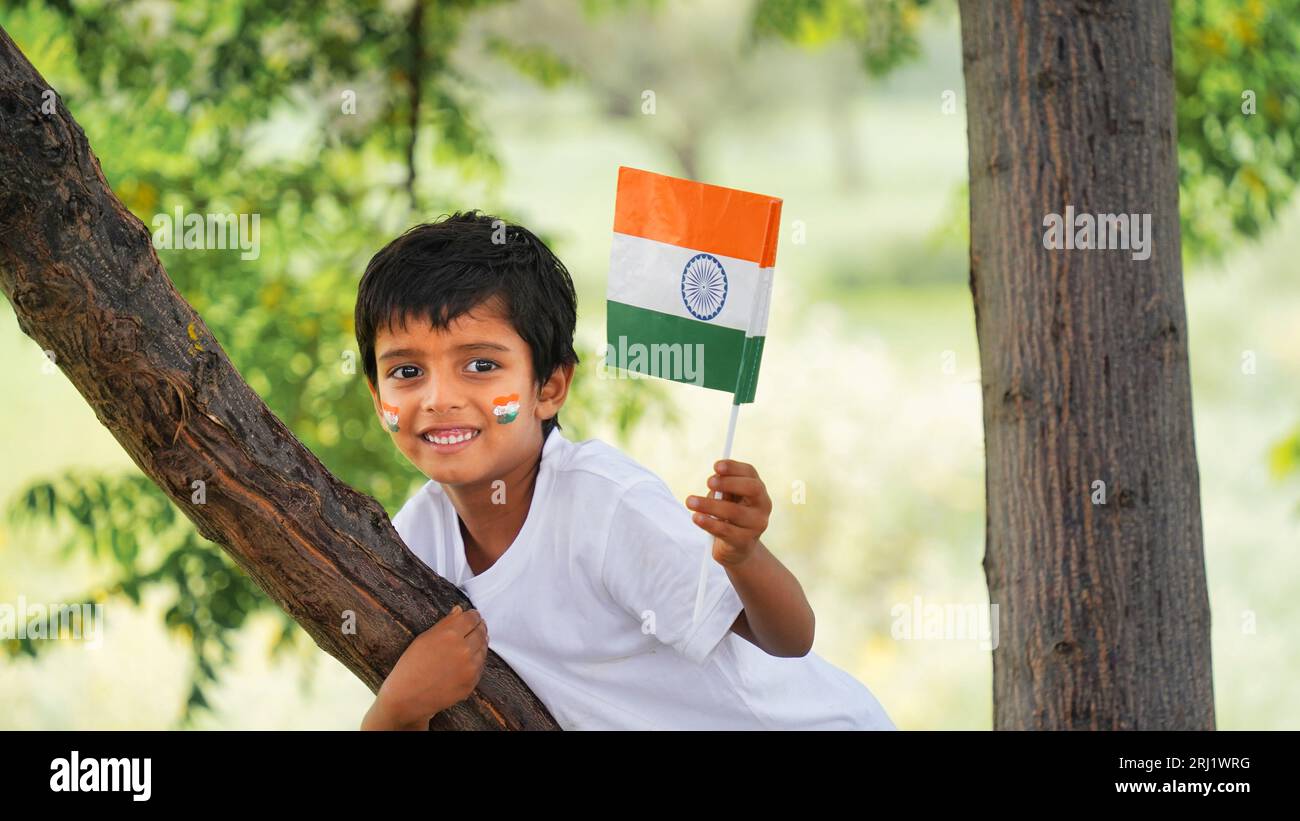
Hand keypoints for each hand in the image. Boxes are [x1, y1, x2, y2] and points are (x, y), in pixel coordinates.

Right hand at [375, 605, 487, 727]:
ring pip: (483, 649)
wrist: (406, 697)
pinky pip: (480, 667)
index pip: (472, 618)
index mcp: (450, 634)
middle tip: (477, 626)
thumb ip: (445, 623)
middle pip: (481, 632)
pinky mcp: (471, 683)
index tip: (473, 615)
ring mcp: (469, 668)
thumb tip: (459, 610)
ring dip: (480, 643)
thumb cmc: (410, 666)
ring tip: (474, 641)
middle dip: (479, 627)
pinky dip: (477, 660)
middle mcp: (464, 650)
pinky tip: (470, 658)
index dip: (474, 615)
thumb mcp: (424, 639)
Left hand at [685, 459, 770, 567]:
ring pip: (734, 511)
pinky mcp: (745, 542)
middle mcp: (762, 505)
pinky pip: (726, 531)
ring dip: (710, 505)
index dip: (734, 467)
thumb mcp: (726, 498)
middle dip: (729, 483)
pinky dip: (709, 523)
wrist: (736, 549)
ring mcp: (757, 525)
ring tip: (690, 501)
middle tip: (708, 482)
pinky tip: (696, 517)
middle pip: (752, 488)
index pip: (750, 473)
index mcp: (758, 490)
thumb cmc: (728, 516)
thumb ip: (722, 489)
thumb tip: (714, 480)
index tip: (716, 466)